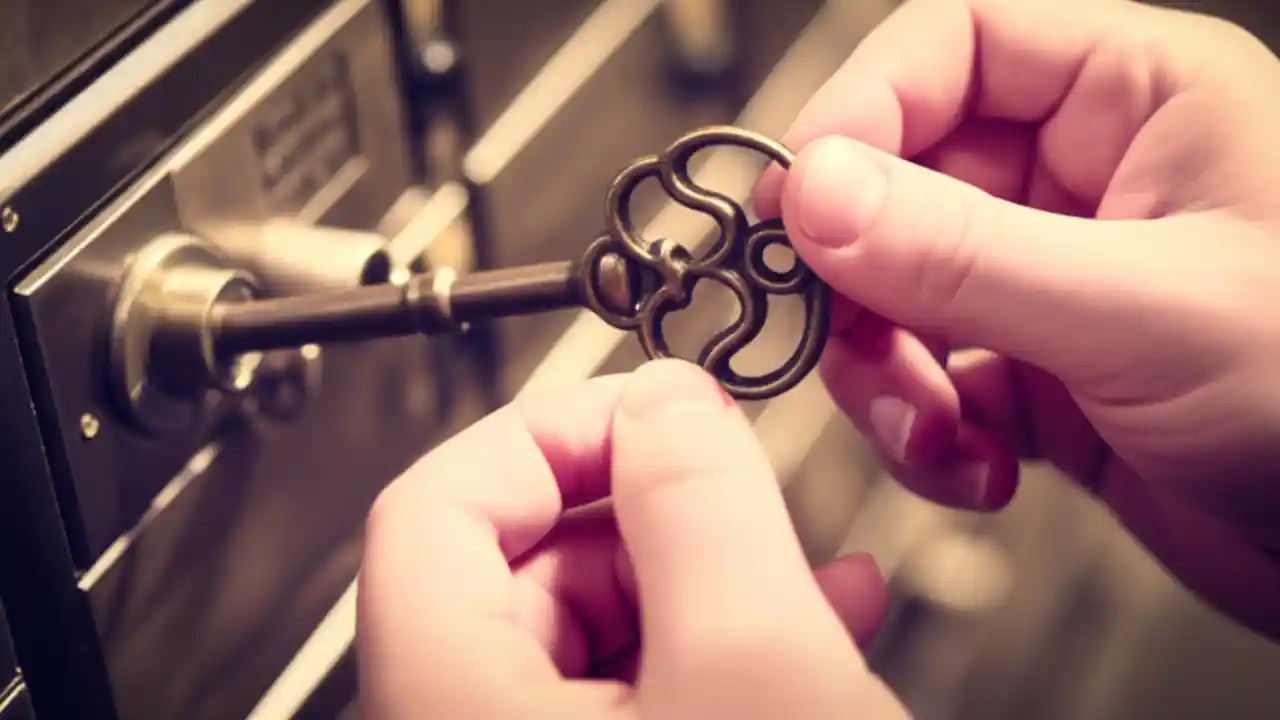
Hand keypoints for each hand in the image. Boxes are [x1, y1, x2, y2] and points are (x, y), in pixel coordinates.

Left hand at [356, 360, 906, 717]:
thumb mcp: (751, 664)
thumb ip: (699, 505)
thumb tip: (668, 402)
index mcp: (443, 698)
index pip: (439, 499)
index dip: (556, 429)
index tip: (654, 413)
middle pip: (523, 560)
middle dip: (650, 506)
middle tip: (733, 482)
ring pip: (595, 630)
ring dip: (702, 577)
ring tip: (808, 564)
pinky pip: (636, 694)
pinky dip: (716, 648)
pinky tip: (815, 629)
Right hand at [754, 0, 1279, 637]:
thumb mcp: (1142, 314)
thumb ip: (963, 253)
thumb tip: (815, 193)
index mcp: (1139, 100)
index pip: (952, 48)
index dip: (858, 113)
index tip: (795, 204)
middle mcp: (1086, 178)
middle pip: (899, 181)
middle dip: (860, 278)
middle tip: (843, 341)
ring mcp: (1054, 280)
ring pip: (896, 291)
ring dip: (883, 372)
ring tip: (931, 431)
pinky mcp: (1039, 374)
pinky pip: (929, 379)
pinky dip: (927, 432)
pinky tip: (978, 471)